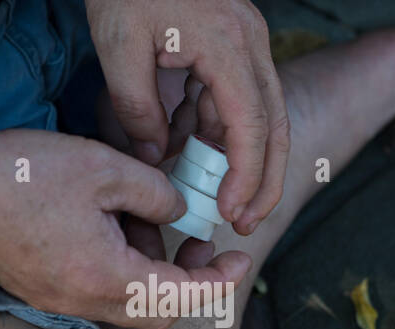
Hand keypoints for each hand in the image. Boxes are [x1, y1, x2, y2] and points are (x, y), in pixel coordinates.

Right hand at [0, 130, 249, 328]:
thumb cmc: (21, 174)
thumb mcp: (104, 169)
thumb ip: (156, 194)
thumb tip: (179, 213)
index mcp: (110, 278)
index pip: (186, 296)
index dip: (221, 279)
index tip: (241, 259)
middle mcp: (88, 302)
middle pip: (162, 311)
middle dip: (189, 280)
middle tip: (199, 242)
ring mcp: (62, 302)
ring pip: (132, 302)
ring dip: (152, 268)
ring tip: (141, 216)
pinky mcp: (45, 292)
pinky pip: (100, 292)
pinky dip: (121, 266)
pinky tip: (111, 225)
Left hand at [84, 0, 288, 234]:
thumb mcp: (117, 44)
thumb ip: (137, 107)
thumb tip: (156, 156)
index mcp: (228, 45)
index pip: (253, 127)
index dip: (247, 177)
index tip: (233, 211)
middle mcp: (252, 45)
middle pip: (277, 128)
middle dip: (264, 181)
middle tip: (245, 220)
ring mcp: (250, 42)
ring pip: (265, 116)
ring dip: (244, 159)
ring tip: (219, 195)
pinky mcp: (238, 42)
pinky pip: (241, 97)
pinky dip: (224, 128)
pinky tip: (197, 148)